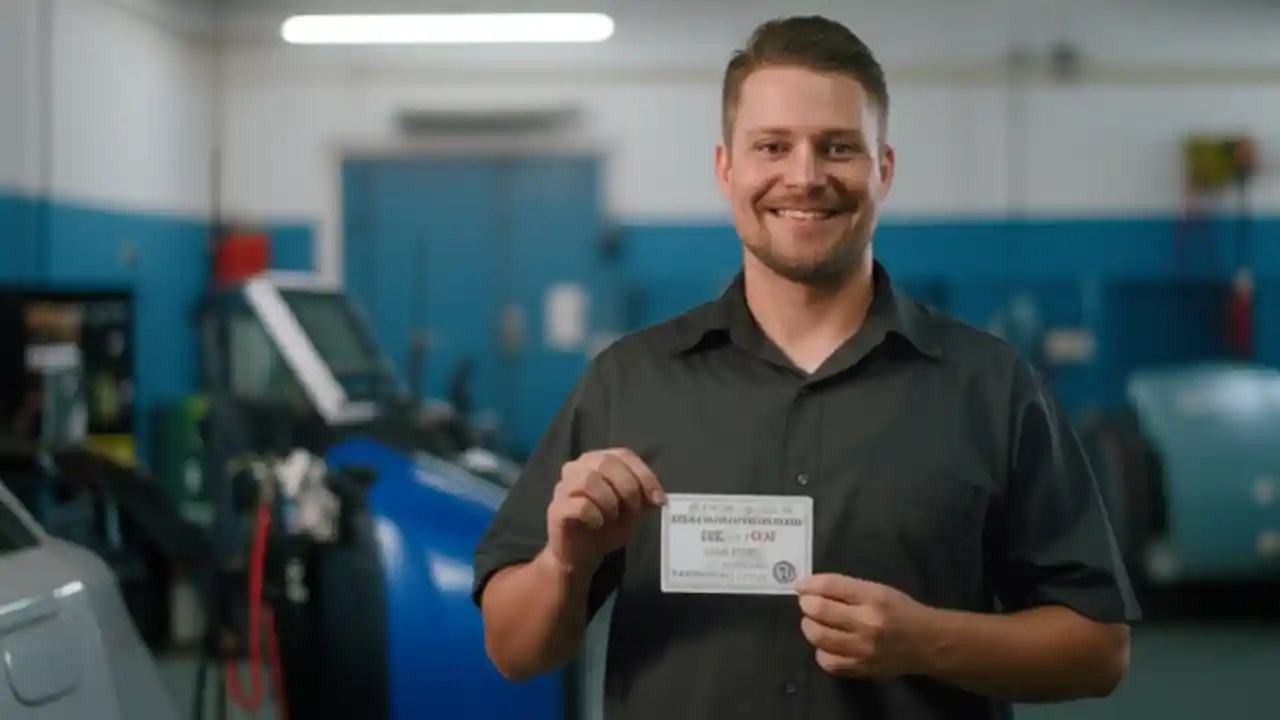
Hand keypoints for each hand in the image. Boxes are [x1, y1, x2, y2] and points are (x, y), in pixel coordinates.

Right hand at [544, 448, 664, 573]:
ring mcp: (563, 487)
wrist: (581, 556)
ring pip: (589, 480)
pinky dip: (594, 515)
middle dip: (628, 487)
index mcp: (598, 462)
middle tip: (633, 510)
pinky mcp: (556, 509)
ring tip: (611, 517)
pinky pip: (579, 505)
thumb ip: (645, 499)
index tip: (658, 499)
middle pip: (606, 462)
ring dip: (609, 501)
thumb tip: (659, 496)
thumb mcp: (633, 511)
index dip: (644, 474)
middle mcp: (578, 467)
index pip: (624, 455)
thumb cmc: (606, 528)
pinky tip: (596, 524)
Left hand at [795, 574, 930, 680]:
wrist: (927, 643)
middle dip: (807, 605)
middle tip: (808, 604)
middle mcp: (868, 623)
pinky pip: (829, 662)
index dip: (809, 585)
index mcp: (874, 598)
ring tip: (814, 623)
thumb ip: (845, 589)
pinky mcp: (862, 669)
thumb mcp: (878, 590)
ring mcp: (864, 649)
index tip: (800, 586)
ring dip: (810, 627)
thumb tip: (808, 588)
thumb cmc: (900, 611)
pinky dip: (821, 652)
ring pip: (819, 637)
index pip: (831, 586)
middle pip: (820, 611)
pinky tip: (827, 645)